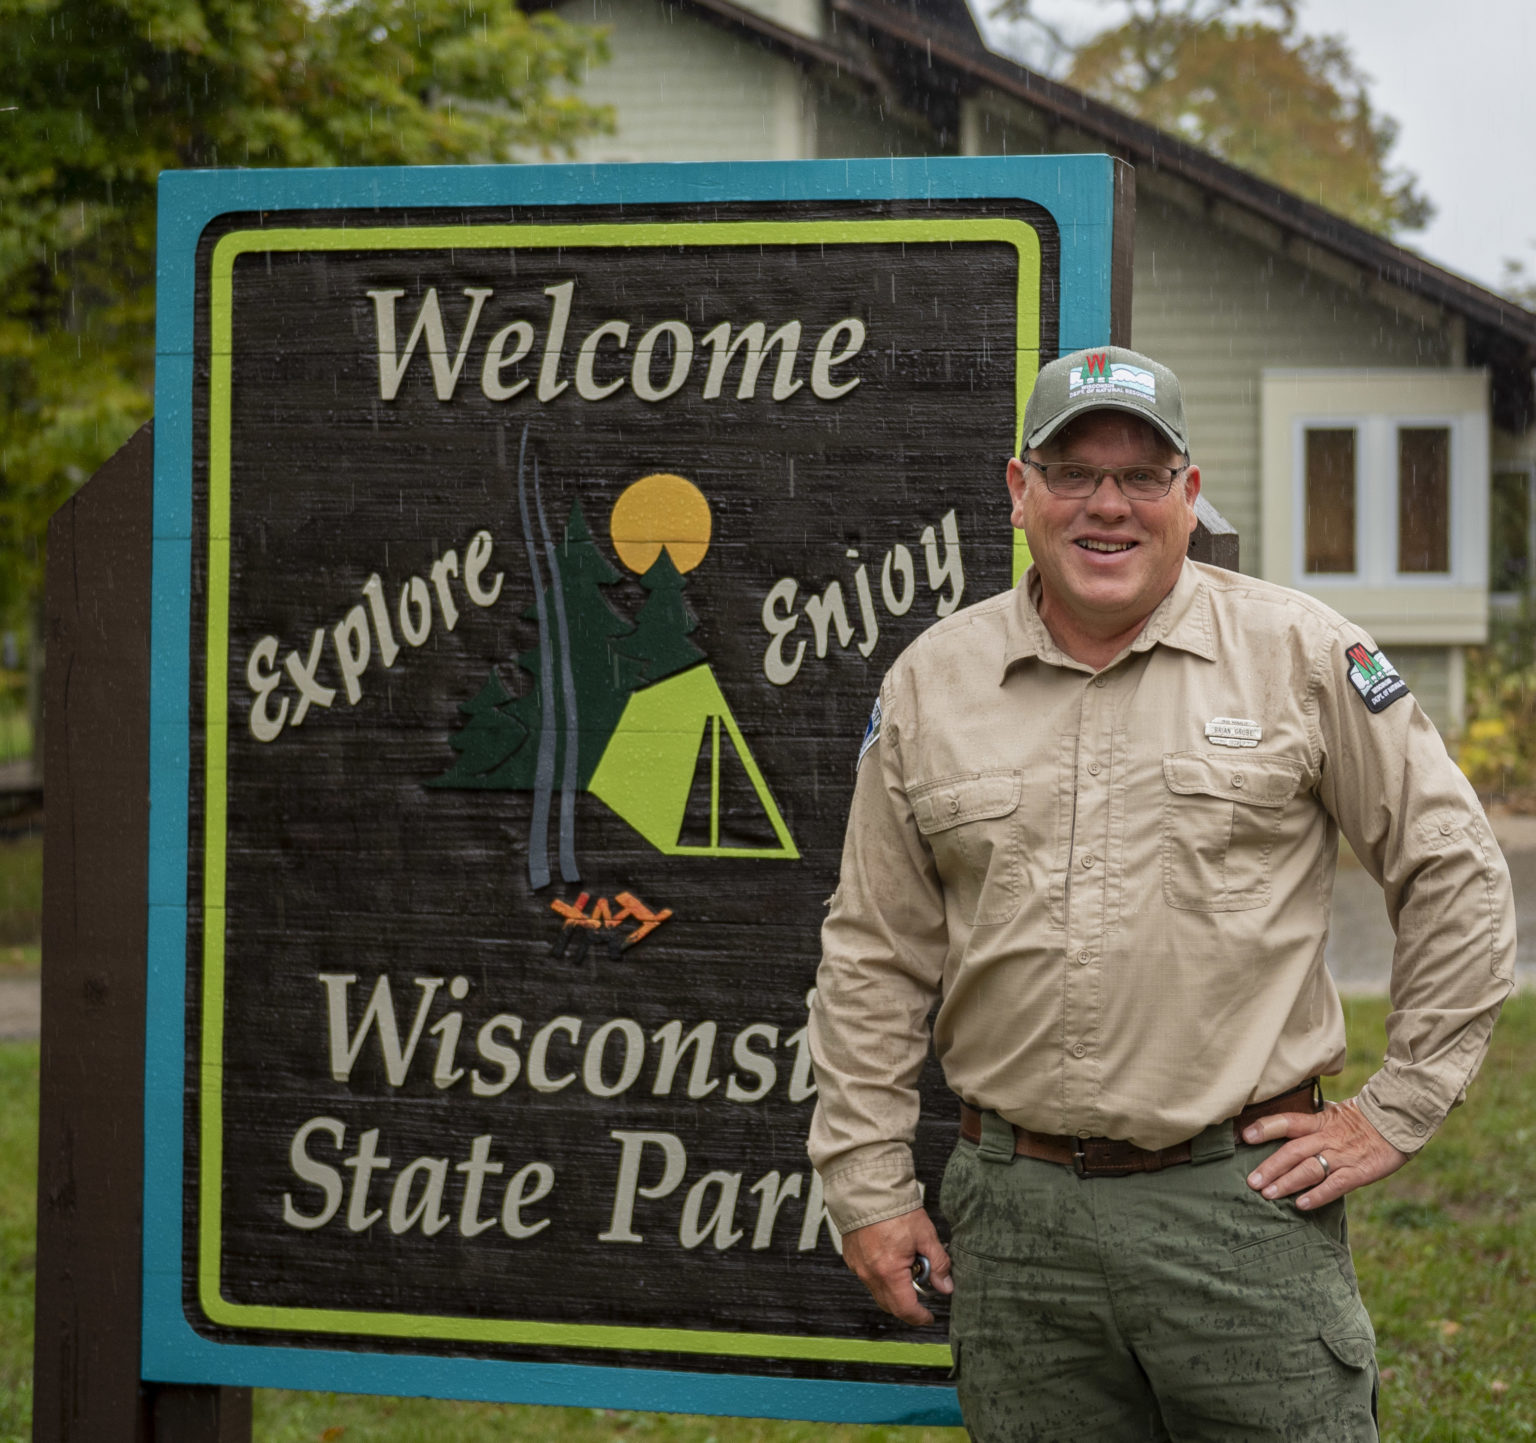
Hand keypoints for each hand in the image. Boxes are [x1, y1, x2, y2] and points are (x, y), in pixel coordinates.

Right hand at [840, 1207, 952, 1325]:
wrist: (867, 1188)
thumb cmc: (895, 1209)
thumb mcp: (925, 1235)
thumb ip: (938, 1263)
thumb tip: (946, 1286)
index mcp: (889, 1272)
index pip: (905, 1309)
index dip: (920, 1317)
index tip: (929, 1316)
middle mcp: (869, 1274)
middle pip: (889, 1305)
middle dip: (907, 1304)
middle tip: (922, 1288)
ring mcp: (858, 1266)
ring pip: (877, 1291)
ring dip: (894, 1289)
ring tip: (907, 1264)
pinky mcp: (851, 1257)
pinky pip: (867, 1277)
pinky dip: (881, 1276)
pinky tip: (892, 1257)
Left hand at [1243, 1097, 1408, 1209]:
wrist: (1398, 1122)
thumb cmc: (1362, 1119)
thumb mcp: (1333, 1113)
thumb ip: (1311, 1122)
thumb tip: (1283, 1126)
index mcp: (1319, 1121)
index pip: (1287, 1122)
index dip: (1265, 1128)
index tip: (1244, 1136)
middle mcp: (1326, 1138)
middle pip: (1292, 1151)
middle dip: (1270, 1167)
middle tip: (1251, 1181)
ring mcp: (1342, 1156)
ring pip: (1309, 1169)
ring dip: (1287, 1183)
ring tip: (1267, 1194)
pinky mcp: (1359, 1172)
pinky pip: (1335, 1185)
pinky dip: (1317, 1195)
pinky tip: (1301, 1205)